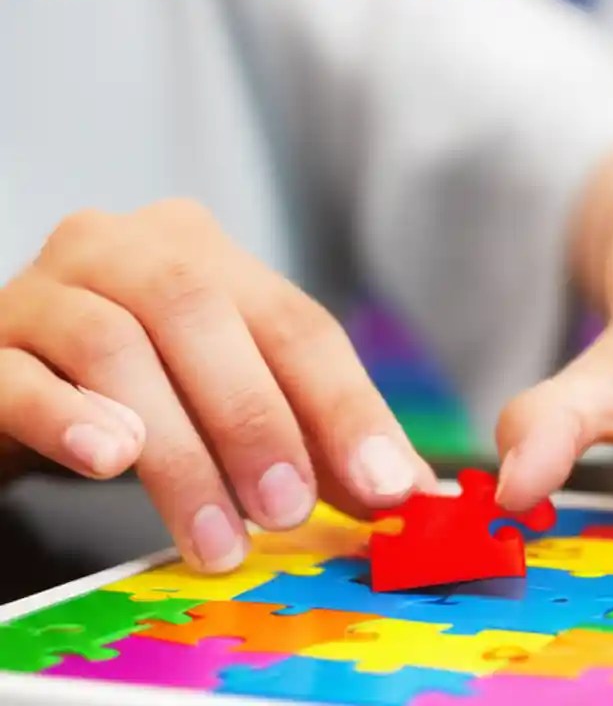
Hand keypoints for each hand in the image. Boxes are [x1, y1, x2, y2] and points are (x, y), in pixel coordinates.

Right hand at [0, 200, 431, 571]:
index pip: (295, 322)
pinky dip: (67, 417)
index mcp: (204, 253)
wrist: (6, 380)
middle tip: (289, 511)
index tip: (386, 485)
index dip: (347, 405)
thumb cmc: (131, 388)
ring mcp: (42, 290)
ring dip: (178, 450)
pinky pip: (17, 375)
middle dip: (258, 420)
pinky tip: (109, 460)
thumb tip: (403, 487)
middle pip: (203, 314)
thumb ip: (308, 436)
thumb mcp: (225, 399)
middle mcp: (123, 249)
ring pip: (115, 346)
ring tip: (218, 534)